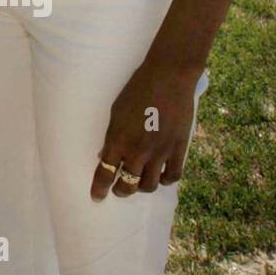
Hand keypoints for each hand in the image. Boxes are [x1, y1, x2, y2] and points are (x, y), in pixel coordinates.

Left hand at [91, 57, 202, 200]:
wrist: (167, 78)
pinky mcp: (179, 149)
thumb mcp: (116, 111)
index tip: (96, 197)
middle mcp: (138, 150)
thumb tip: (105, 155)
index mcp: (118, 139)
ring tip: (137, 183)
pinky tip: (161, 177)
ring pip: (150, 185)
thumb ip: (112, 136)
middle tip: (118, 189)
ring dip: (141, 188)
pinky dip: (166, 181)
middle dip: (120, 190)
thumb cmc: (136, 90)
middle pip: (127, 184)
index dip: (99, 188)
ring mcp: (160, 152)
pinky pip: (173, 176)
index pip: (105, 172)